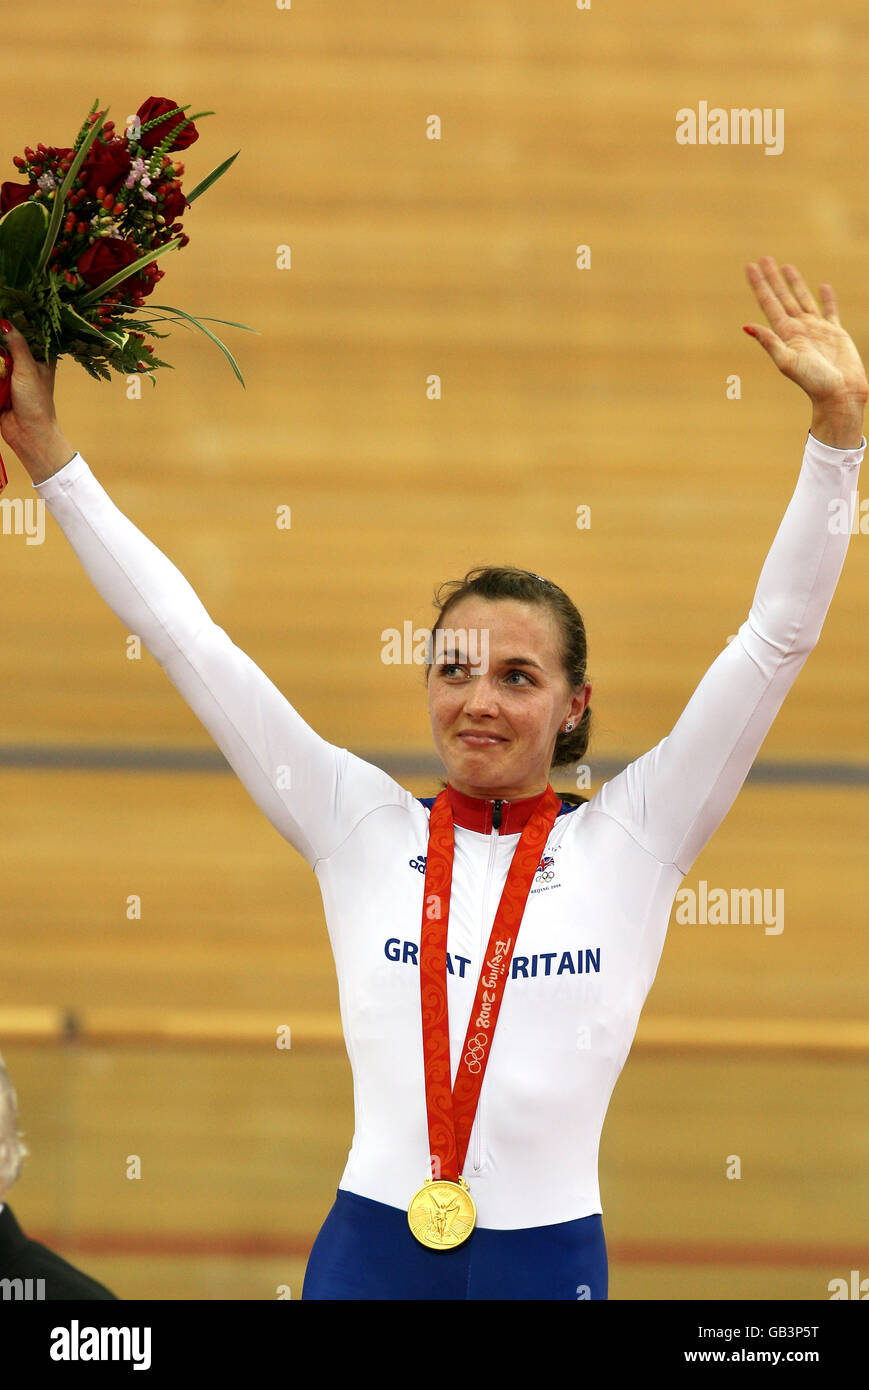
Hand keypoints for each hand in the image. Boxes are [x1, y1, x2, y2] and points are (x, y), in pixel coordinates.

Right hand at [0, 321, 73, 480]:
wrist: (28, 434)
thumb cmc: (36, 403)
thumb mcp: (27, 369)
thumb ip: (16, 345)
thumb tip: (5, 323)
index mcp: (40, 357)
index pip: (28, 333)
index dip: (15, 325)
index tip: (5, 314)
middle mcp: (26, 363)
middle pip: (7, 344)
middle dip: (1, 341)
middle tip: (1, 343)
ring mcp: (12, 374)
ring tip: (4, 375)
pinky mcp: (0, 385)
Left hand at [744, 258, 868, 413]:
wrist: (839, 395)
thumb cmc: (813, 382)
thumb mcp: (787, 361)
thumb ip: (769, 342)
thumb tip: (746, 325)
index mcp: (785, 334)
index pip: (769, 303)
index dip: (760, 285)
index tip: (750, 267)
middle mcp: (799, 329)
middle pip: (782, 297)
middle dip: (772, 278)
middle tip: (763, 258)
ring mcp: (817, 330)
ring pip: (803, 299)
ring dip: (794, 284)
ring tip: (786, 267)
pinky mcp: (835, 334)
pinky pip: (829, 311)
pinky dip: (826, 298)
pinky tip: (823, 287)